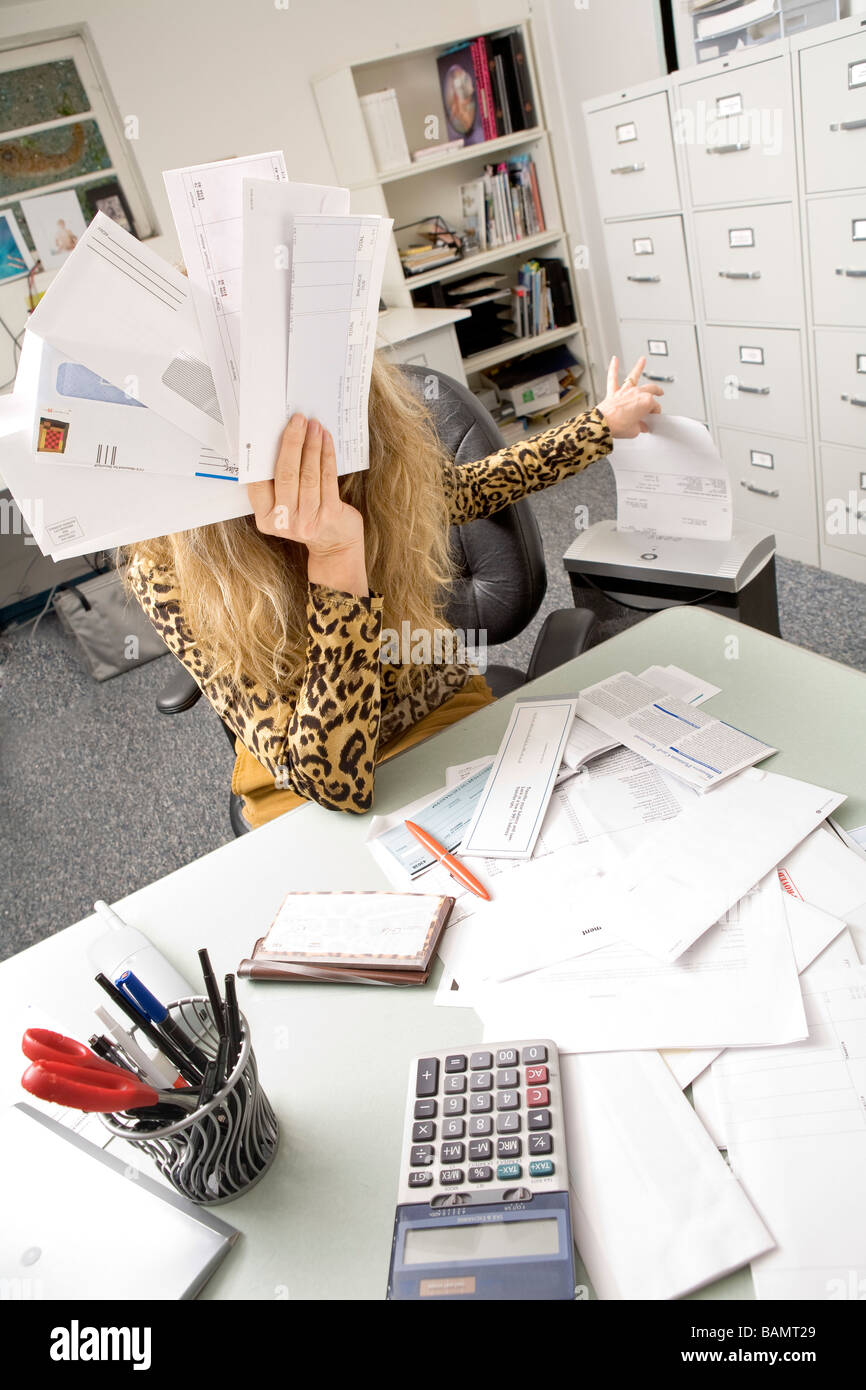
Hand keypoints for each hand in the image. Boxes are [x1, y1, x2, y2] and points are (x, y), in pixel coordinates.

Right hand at [247, 414, 367, 595]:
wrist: (335, 545)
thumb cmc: (306, 517)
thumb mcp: (284, 505)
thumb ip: (276, 484)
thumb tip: (277, 441)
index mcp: (266, 518)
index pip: (259, 482)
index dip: (264, 454)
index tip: (270, 430)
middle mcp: (284, 521)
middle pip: (286, 474)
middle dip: (292, 443)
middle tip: (297, 420)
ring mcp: (308, 520)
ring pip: (308, 474)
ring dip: (312, 446)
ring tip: (314, 426)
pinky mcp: (329, 515)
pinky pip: (327, 479)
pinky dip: (327, 456)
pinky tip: (326, 440)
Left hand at [596, 356, 662, 437]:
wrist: (603, 424)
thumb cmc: (618, 426)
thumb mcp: (635, 430)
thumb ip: (640, 427)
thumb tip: (641, 426)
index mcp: (645, 402)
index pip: (654, 407)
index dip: (654, 414)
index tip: (652, 419)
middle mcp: (636, 393)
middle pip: (650, 389)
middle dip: (657, 391)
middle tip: (659, 393)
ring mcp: (625, 391)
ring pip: (633, 376)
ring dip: (638, 367)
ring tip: (642, 360)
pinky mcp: (613, 392)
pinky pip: (612, 377)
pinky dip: (613, 367)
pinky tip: (614, 359)